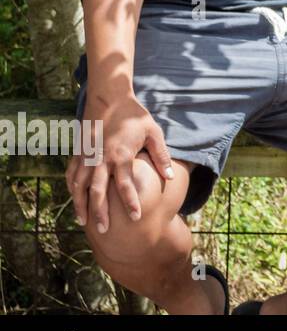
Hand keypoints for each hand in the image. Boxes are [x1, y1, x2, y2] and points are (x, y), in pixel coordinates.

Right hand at [65, 91, 173, 233]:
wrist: (109, 98)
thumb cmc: (135, 116)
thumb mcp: (154, 133)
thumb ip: (161, 156)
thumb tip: (170, 176)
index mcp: (121, 155)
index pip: (126, 185)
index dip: (131, 203)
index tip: (136, 218)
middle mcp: (101, 159)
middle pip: (98, 192)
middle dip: (101, 213)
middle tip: (104, 232)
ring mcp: (87, 156)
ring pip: (80, 187)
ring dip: (81, 206)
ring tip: (85, 223)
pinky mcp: (78, 152)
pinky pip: (72, 175)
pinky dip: (72, 190)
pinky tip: (76, 201)